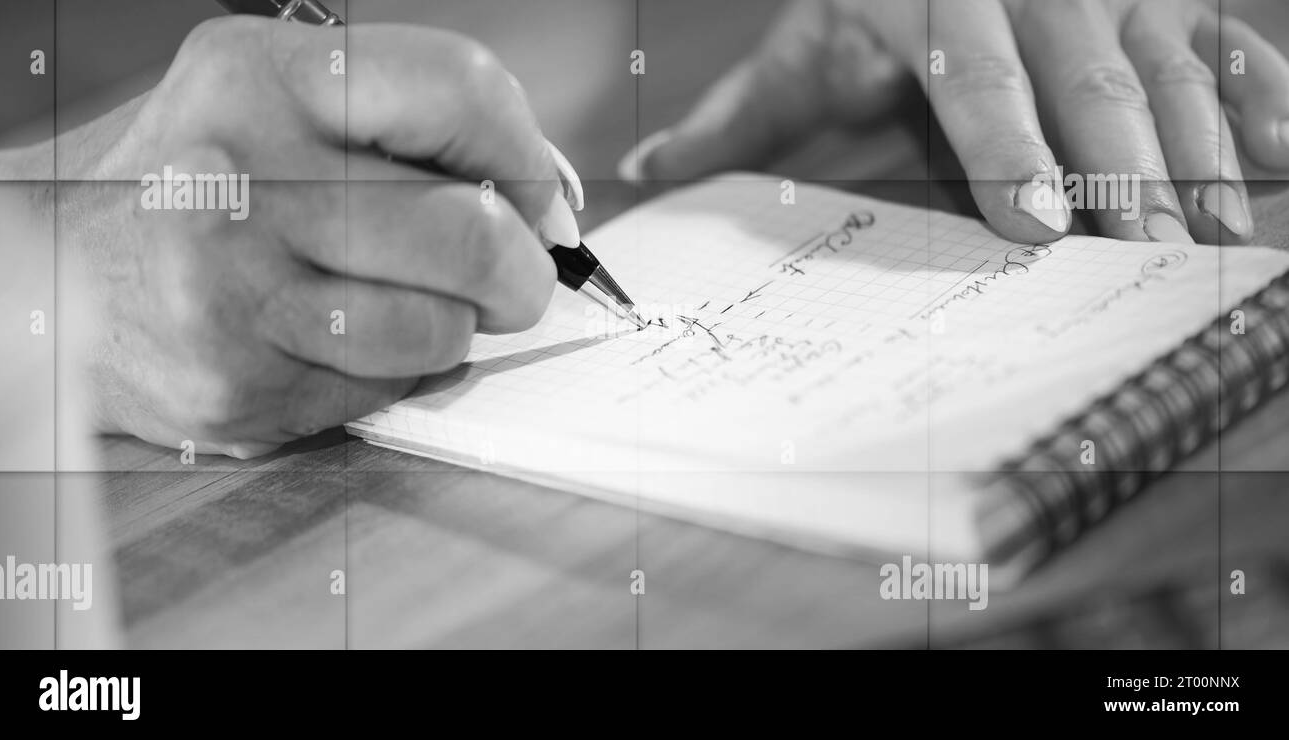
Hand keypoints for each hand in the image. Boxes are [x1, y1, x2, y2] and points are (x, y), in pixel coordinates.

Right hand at [55, 18, 559, 457]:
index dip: (529, 157)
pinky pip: (387, 388)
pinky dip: (394, 372)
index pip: (461, 91)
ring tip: (407, 305)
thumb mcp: (280, 103)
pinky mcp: (234, 384)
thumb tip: (546, 201)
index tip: (540, 202)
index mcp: (262, 76)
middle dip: (522, 271)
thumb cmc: (203, 185)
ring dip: (456, 326)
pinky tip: (339, 342)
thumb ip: (410, 130)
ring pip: (442, 328)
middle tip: (514, 279)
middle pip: (469, 234)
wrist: (65, 275)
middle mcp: (238, 177)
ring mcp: (230, 290)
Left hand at [628, 0, 1288, 244]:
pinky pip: (1227, 43)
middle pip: (1087, 78)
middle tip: (1141, 257)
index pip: (975, 76)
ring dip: (1200, 155)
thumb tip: (642, 171)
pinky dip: (1264, 100)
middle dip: (1122, 172)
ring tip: (1214, 239)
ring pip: (1168, 64)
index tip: (1033, 220)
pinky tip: (1284, 162)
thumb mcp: (799, 46)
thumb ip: (734, 114)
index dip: (1008, 147)